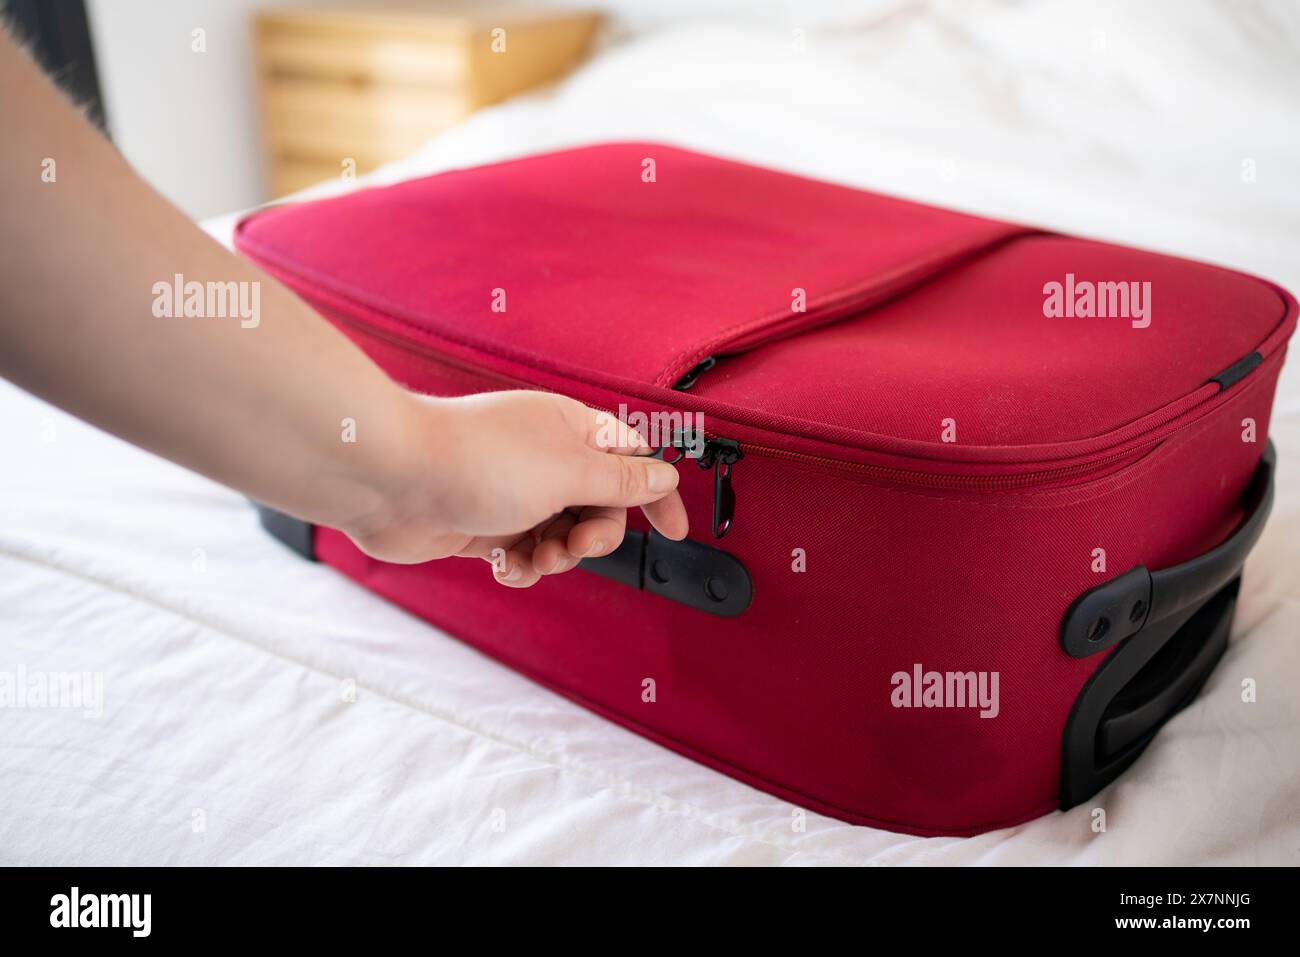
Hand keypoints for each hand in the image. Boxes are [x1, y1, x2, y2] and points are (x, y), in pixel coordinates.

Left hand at [343, 390, 688, 586]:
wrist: (390, 478)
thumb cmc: (473, 459)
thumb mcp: (569, 472)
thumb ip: (622, 482)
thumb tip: (663, 477)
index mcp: (572, 430)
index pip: (633, 461)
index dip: (658, 497)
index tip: (675, 532)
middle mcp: (544, 458)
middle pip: (599, 507)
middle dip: (595, 535)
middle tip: (577, 545)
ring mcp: (512, 492)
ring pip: (560, 536)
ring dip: (555, 556)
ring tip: (533, 557)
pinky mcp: (481, 523)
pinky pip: (521, 554)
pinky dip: (519, 567)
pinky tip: (504, 567)